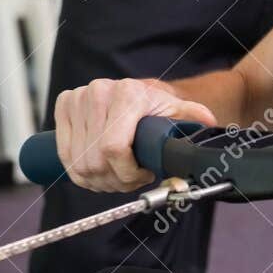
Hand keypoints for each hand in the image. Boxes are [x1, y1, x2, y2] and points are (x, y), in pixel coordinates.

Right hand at [53, 76, 215, 192]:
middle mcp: (99, 92)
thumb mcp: (177, 112)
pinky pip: (64, 154)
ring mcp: (78, 98)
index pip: (113, 148)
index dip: (126, 173)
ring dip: (97, 179)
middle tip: (131, 180)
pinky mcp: (64, 106)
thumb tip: (208, 122)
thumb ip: (193, 117)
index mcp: (128, 94)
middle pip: (95, 161)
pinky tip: (97, 170)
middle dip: (115, 180)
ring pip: (78, 162)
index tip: (142, 176)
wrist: (135, 92)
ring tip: (116, 175)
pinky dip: (79, 171)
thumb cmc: (156, 107)